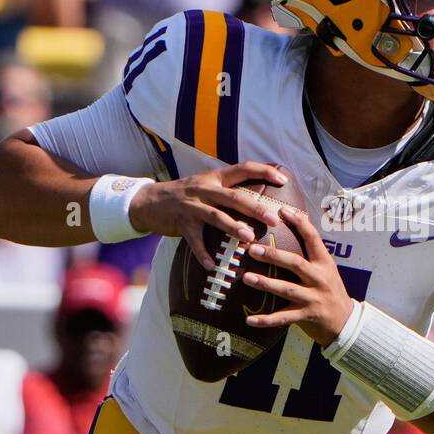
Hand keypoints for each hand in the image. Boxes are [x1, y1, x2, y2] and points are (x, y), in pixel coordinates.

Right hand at [128, 162, 287, 269]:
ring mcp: (192, 206)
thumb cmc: (186, 195)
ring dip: (233, 228)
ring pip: (216, 216)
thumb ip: (229, 188)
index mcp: (215, 177)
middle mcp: (204, 189)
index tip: (283, 178)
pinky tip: (213, 266)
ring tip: (249, 238)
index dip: (264, 171)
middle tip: (274, 219)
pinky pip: (195, 240)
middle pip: (234, 197)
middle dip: (255, 208)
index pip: (243, 168)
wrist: (149, 201)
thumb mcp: (206, 184)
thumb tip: (260, 197)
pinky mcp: (181, 223)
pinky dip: (203, 254)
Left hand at [241, 205, 353, 345]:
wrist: (346, 322)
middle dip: (274, 255)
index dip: (299, 223)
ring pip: (287, 289)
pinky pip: (283, 318)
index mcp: (324, 264)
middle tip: (253, 249)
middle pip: (295, 263)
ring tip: (247, 277)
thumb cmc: (331, 291)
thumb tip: (295, 225)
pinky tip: (249, 319)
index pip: (313, 238)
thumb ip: (311, 254)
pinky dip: (266, 320)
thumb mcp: (327, 270)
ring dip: (266, 283)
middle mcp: (320, 279)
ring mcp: (313, 299)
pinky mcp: (307, 316)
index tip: (282, 211)